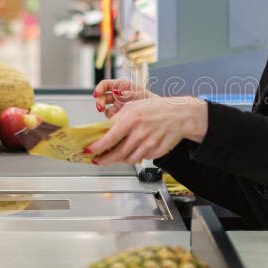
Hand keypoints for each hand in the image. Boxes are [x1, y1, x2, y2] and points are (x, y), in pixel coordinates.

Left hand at [88, 93, 208, 165]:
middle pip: (117, 154)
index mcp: (131, 119)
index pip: (109, 138)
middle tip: (97, 160)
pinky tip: (135, 149)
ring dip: (119, 159)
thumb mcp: (133, 107)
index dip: (96, 147)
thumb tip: (102, 133)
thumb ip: (117, 119)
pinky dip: (135, 156)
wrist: (179, 114)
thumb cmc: (155, 109)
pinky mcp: (157, 151)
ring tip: (116, 154)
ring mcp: (149, 143)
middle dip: (104, 159)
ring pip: (128, 160)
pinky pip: (141, 159)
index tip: (89, 151)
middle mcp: (140, 133)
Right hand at [93, 78, 151, 117]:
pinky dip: (112, 120)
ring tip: (111, 115)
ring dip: (105, 112)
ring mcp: (118, 106)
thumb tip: (118, 92)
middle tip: (100, 108)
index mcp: (123, 86)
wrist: (159, 115)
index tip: (96, 94)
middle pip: (102, 97)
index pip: (106, 84)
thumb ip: (131, 94)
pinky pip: (112, 118)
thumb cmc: (151, 101)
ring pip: (105, 108)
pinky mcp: (119, 116)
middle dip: (99, 102)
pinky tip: (117, 121)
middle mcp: (118, 95)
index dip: (99, 88)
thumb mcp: (142, 96)